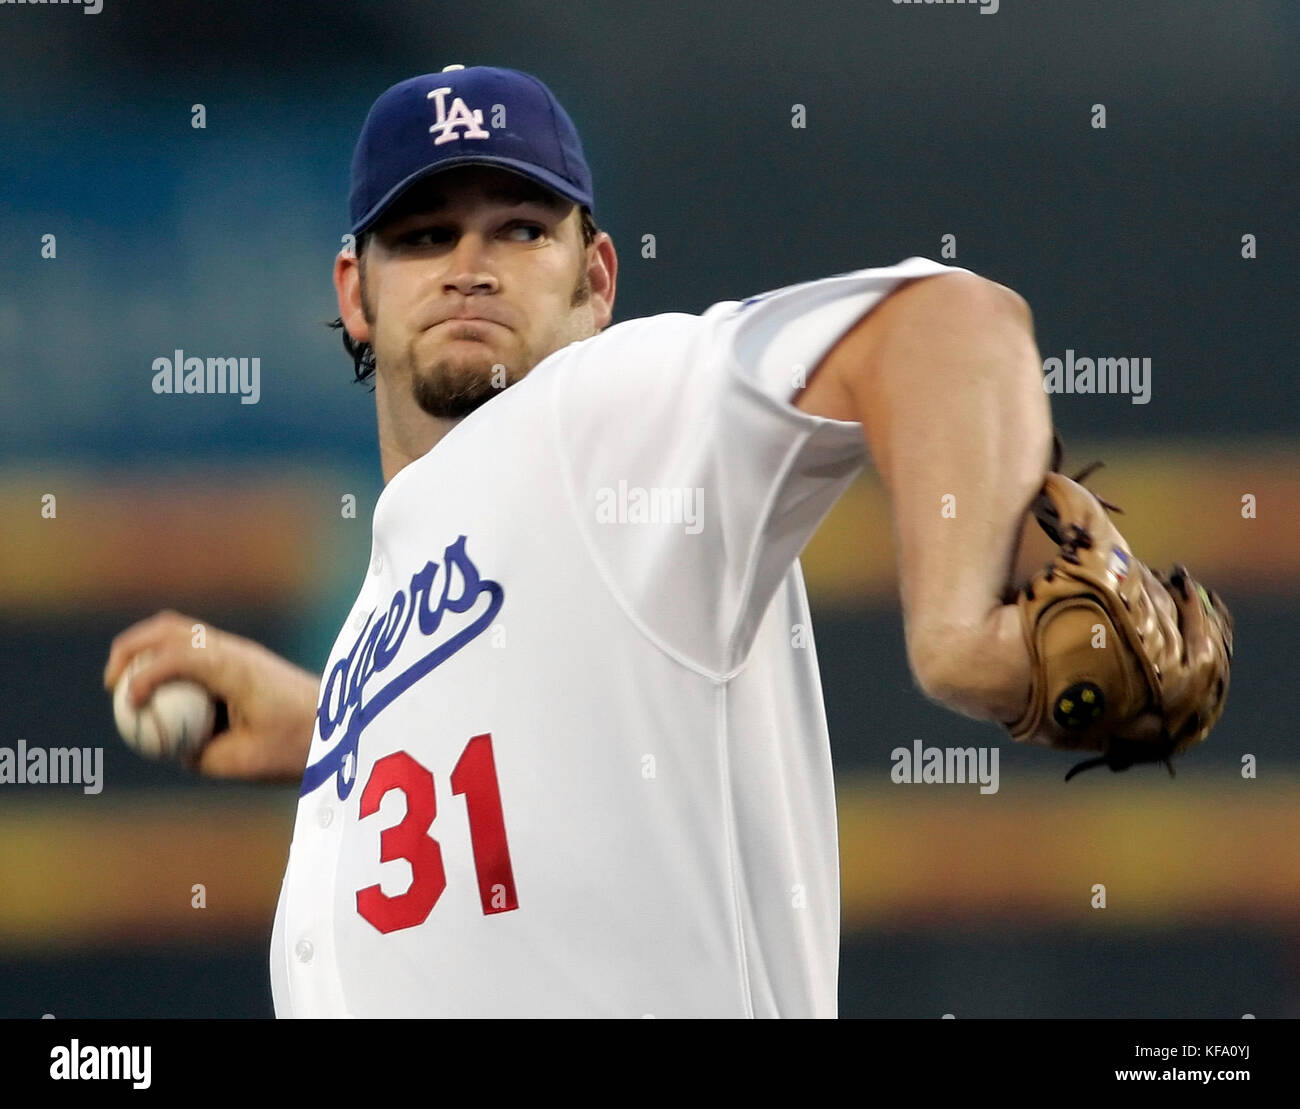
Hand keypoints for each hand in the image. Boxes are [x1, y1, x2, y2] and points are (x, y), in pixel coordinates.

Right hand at [103, 610, 318, 782]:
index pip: (178, 655)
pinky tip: (157, 695)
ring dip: (147, 649)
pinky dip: (167, 663)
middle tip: (113, 683)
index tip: (128, 702)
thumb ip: (199, 754)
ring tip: (125, 684)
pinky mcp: (240, 659)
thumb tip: (167, 747)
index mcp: (237, 668)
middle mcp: (236, 650)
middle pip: (170, 628)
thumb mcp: (240, 762)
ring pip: (180, 631)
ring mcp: (238, 650)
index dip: (144, 674)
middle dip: (131, 648)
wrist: (339, 726)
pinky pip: (194, 651)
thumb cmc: (295, 747)